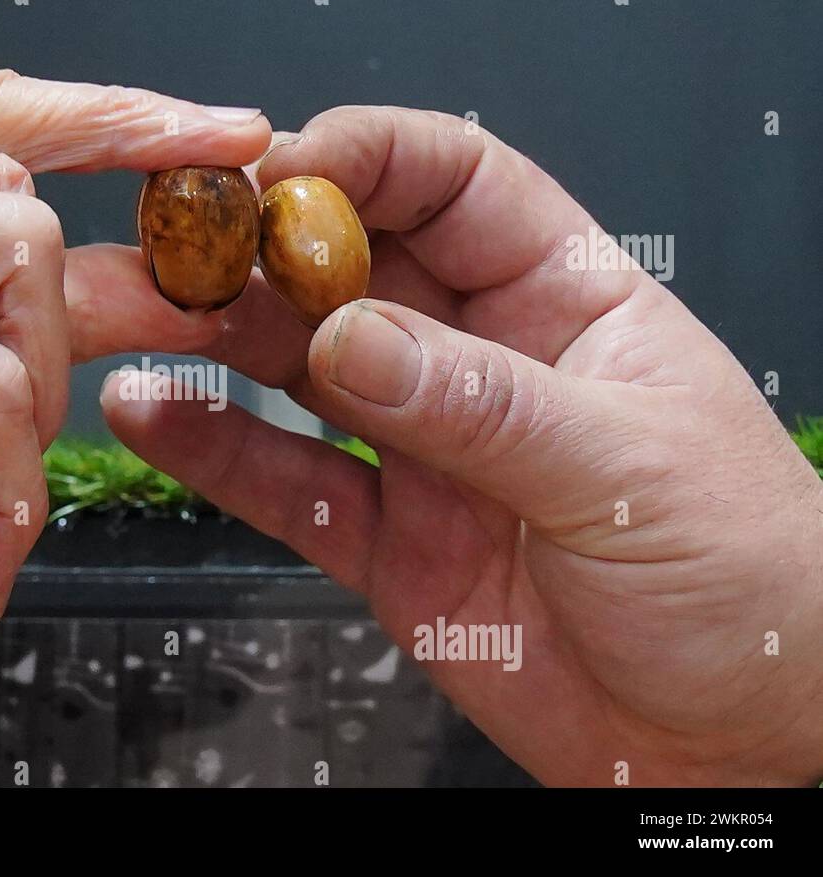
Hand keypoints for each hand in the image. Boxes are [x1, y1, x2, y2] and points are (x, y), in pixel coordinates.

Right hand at [103, 106, 822, 785]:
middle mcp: (481, 365)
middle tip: (189, 251)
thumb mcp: (626, 469)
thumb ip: (481, 404)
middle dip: (268, 251)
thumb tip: (351, 342)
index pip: (454, 187)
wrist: (735, 740)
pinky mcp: (386, 542)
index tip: (281, 171)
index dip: (364, 161)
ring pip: (302, 371)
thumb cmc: (750, 581)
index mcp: (565, 304)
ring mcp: (425, 453)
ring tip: (151, 319)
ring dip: (223, 340)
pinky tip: (157, 413)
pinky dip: (216, 450)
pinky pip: (287, 482)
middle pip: (355, 271)